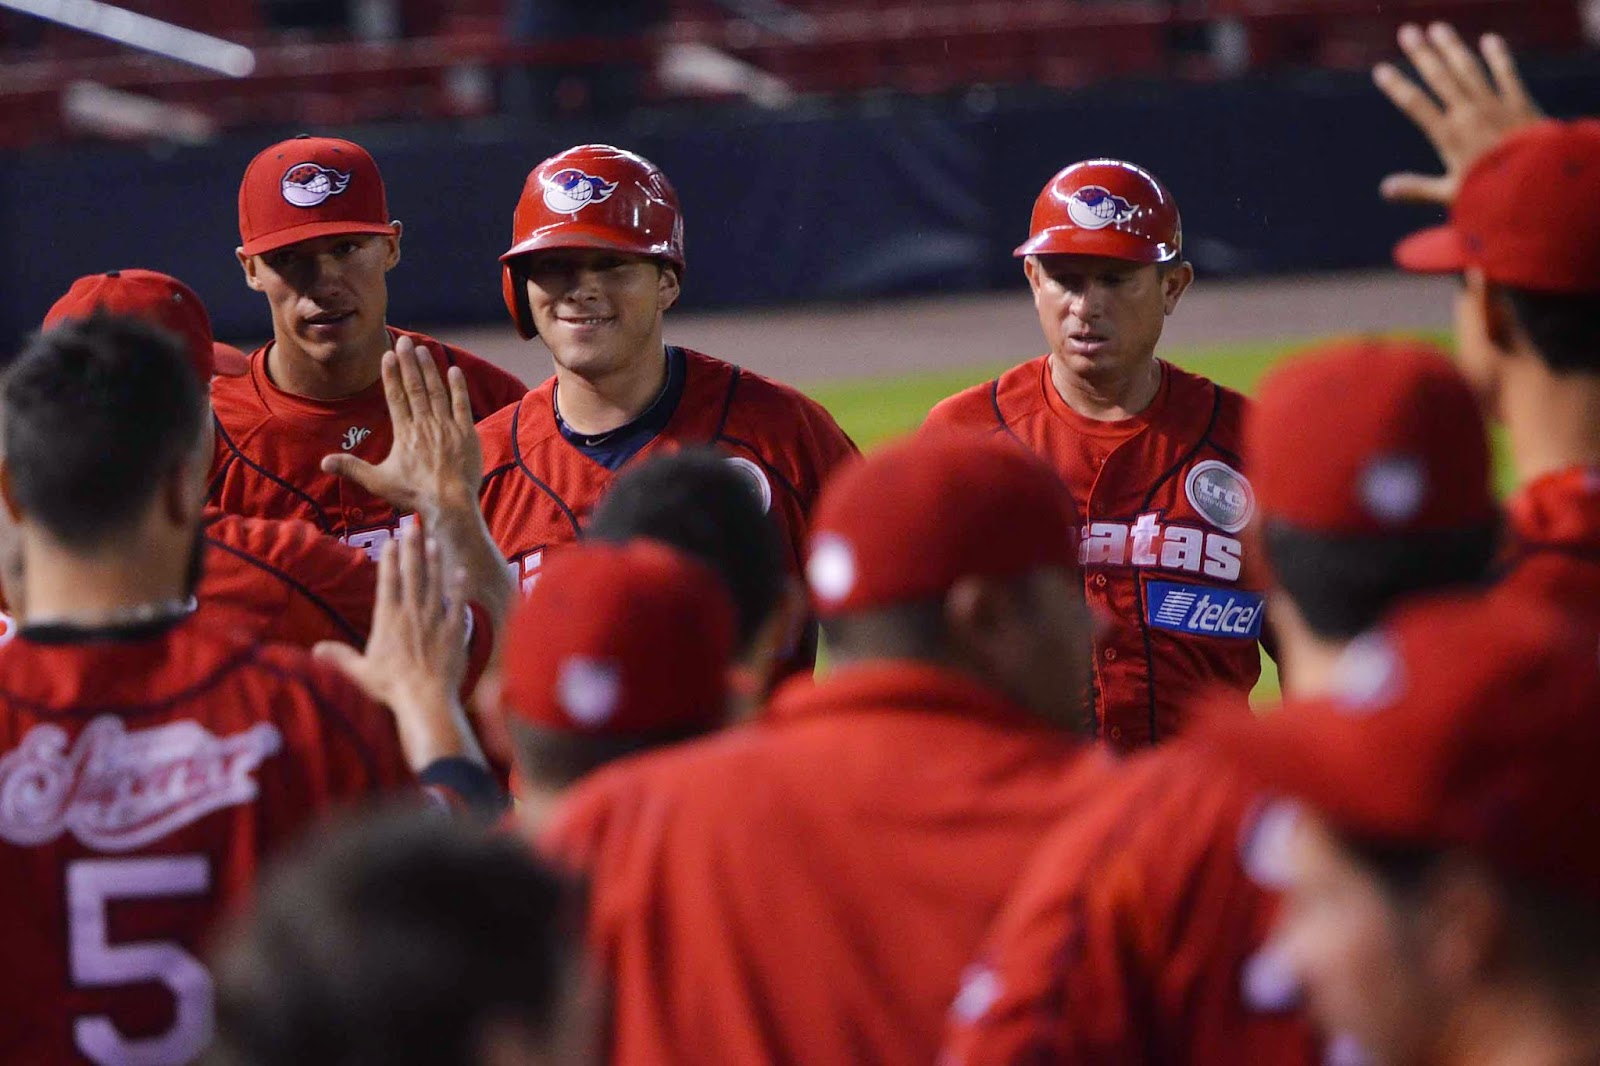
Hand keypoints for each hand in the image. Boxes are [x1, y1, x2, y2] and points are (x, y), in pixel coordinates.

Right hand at [315, 526, 480, 769]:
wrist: (425, 699)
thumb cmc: (391, 688)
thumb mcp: (359, 672)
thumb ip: (339, 657)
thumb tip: (316, 650)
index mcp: (388, 619)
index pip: (388, 582)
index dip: (389, 560)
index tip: (391, 541)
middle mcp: (412, 613)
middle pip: (412, 574)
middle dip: (411, 549)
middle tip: (412, 527)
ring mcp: (435, 620)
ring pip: (434, 583)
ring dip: (433, 561)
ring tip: (433, 541)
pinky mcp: (454, 630)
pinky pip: (458, 603)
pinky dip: (459, 587)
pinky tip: (460, 571)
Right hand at [320, 334, 482, 517]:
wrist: (449, 503)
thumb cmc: (413, 494)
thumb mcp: (378, 482)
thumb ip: (352, 468)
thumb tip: (324, 462)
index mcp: (404, 433)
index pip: (396, 397)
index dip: (391, 375)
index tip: (387, 355)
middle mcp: (425, 425)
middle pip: (415, 388)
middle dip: (409, 363)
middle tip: (404, 342)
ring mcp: (447, 427)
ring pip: (436, 392)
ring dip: (429, 369)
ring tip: (423, 350)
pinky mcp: (466, 433)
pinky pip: (461, 404)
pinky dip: (458, 387)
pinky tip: (454, 370)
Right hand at [1373, 22, 1542, 205]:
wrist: (1539, 182)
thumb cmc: (1492, 193)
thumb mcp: (1450, 195)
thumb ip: (1417, 189)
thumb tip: (1385, 189)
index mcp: (1448, 135)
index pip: (1415, 104)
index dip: (1396, 86)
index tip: (1381, 70)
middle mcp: (1469, 113)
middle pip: (1440, 76)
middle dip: (1421, 53)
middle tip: (1407, 32)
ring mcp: (1495, 104)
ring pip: (1469, 68)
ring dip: (1452, 46)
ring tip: (1437, 28)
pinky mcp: (1521, 102)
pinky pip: (1507, 73)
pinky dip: (1498, 56)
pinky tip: (1489, 40)